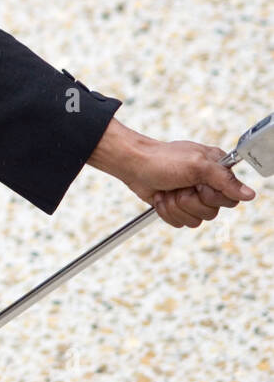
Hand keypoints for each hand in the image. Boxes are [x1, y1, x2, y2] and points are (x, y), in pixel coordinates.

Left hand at [88, 117, 255, 226]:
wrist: (132, 165)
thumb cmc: (161, 159)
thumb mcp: (197, 165)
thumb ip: (224, 179)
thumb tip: (249, 194)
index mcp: (217, 171)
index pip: (230, 198)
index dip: (212, 197)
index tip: (198, 186)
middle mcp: (207, 185)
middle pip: (211, 213)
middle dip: (189, 201)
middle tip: (179, 186)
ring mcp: (191, 197)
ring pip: (195, 220)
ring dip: (176, 206)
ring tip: (168, 190)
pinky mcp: (176, 207)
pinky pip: (179, 222)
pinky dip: (166, 211)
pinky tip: (161, 197)